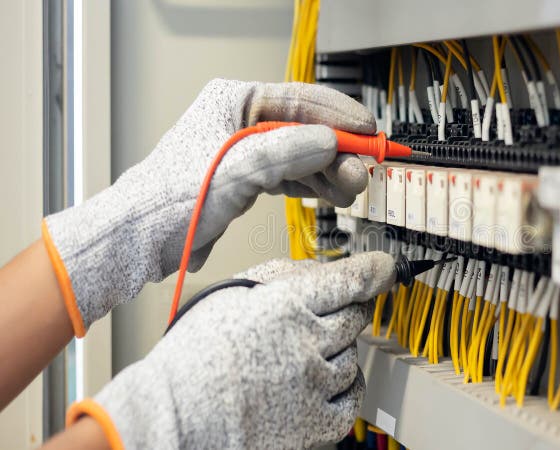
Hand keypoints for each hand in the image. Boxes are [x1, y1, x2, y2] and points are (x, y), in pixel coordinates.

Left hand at [42, 80, 374, 335]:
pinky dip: (314, 184)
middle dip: (338, 152)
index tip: (368, 132)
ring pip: (302, 155)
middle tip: (362, 171)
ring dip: (329, 172)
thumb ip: (286, 152)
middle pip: (306, 130)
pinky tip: (332, 193)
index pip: (300, 101)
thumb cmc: (169, 198)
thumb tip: (330, 141)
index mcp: (235, 101)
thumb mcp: (236, 170)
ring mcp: (246, 151)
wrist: (141, 239)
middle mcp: (243, 122)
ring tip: (352, 188)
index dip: (338, 116)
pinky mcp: (247, 179)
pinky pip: (291, 175)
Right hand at [65, 252, 394, 449]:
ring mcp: (314, 385)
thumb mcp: (232, 296)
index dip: (373, 271)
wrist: (174, 416)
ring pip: (353, 358)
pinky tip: (320, 385)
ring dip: (336, 354)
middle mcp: (306, 343)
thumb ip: (283, 278)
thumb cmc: (195, 356)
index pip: (349, 280)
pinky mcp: (316, 425)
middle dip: (344, 314)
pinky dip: (342, 390)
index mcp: (284, 305)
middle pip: (355, 318)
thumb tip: (323, 272)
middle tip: (318, 323)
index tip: (384, 268)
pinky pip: (351, 400)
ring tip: (298, 361)